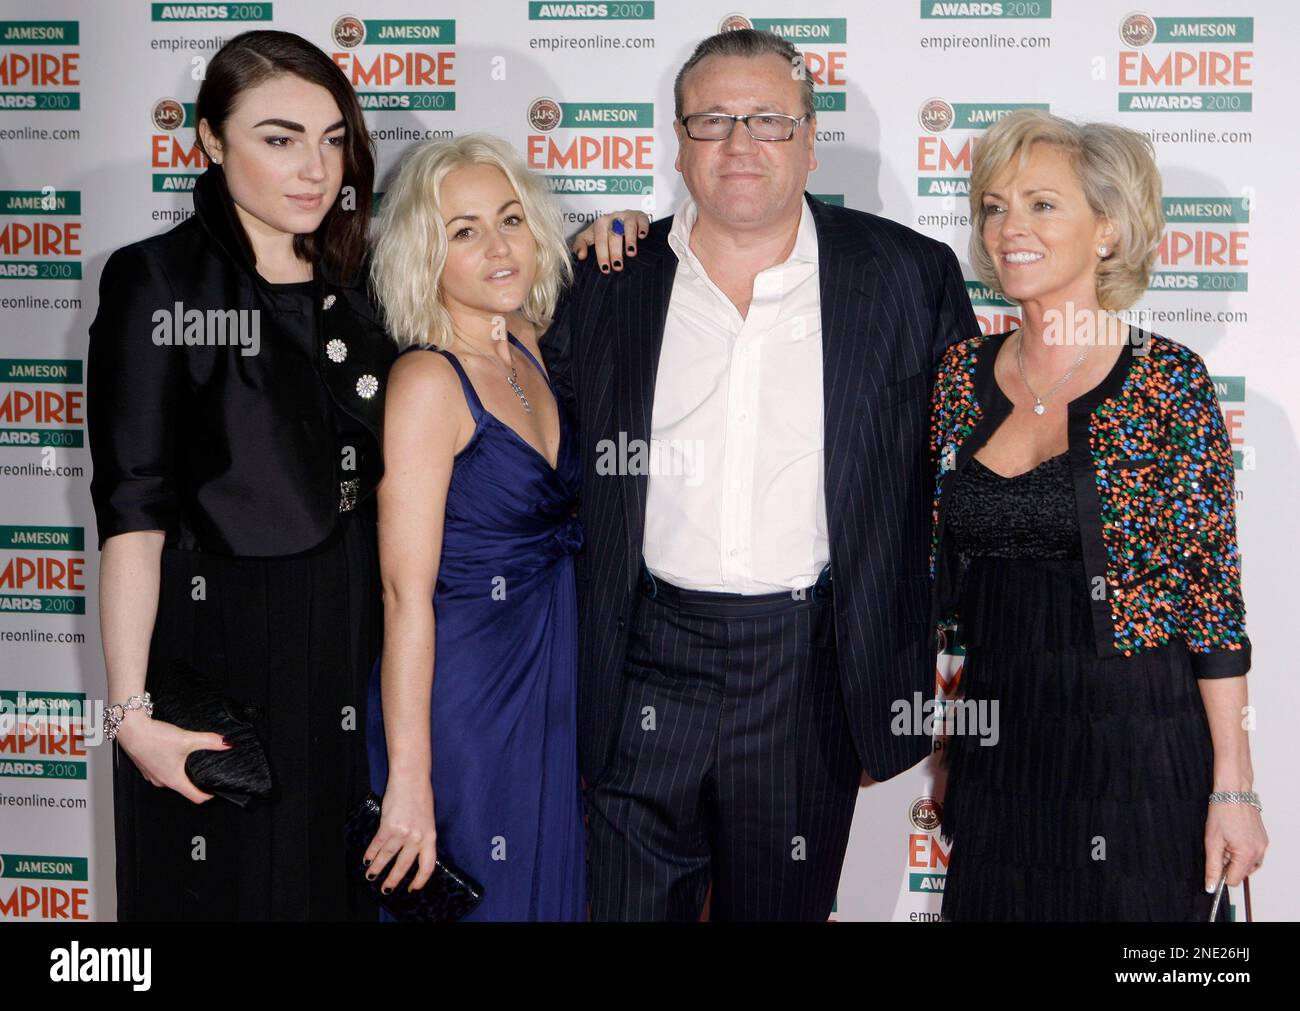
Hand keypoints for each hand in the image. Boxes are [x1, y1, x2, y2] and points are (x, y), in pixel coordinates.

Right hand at [114, 713, 228, 803]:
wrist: (131, 729)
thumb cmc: (153, 738)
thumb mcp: (187, 739)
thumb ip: (209, 741)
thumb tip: (226, 743)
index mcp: (173, 780)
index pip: (195, 797)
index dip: (208, 795)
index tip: (216, 791)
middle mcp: (161, 780)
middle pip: (184, 787)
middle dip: (195, 781)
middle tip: (206, 772)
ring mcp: (152, 774)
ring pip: (171, 778)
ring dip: (181, 772)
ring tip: (191, 761)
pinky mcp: (146, 766)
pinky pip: (161, 770)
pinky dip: (169, 764)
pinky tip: (172, 752)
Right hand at [363, 773, 436, 894]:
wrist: (411, 779)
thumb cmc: (420, 796)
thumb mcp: (427, 820)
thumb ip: (421, 836)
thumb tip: (410, 853)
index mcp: (430, 837)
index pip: (428, 866)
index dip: (420, 880)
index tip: (413, 888)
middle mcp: (417, 838)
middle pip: (404, 866)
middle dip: (393, 879)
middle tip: (386, 889)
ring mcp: (402, 833)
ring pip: (387, 857)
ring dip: (378, 868)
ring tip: (371, 876)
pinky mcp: (388, 826)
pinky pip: (377, 845)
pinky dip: (371, 854)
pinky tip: (367, 860)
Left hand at [571, 210, 650, 272]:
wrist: (621, 219)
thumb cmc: (605, 231)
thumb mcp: (590, 237)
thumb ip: (580, 245)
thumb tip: (580, 256)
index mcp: (600, 223)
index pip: (599, 239)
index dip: (602, 254)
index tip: (605, 268)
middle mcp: (613, 218)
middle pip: (614, 234)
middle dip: (615, 251)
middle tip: (618, 266)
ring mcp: (627, 216)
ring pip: (628, 226)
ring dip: (630, 240)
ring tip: (631, 253)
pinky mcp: (640, 216)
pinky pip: (642, 220)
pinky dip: (643, 228)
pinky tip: (642, 237)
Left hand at [1204, 801, 1267, 888]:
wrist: (1233, 792)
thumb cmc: (1222, 812)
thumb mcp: (1212, 841)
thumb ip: (1212, 866)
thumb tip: (1211, 886)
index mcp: (1247, 854)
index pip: (1234, 880)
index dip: (1221, 873)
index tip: (1214, 862)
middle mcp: (1259, 852)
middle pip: (1242, 873)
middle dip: (1228, 864)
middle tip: (1219, 846)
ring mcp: (1263, 845)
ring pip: (1248, 864)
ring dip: (1235, 858)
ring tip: (1226, 840)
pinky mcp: (1263, 839)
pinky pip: (1253, 854)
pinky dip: (1242, 851)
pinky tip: (1233, 837)